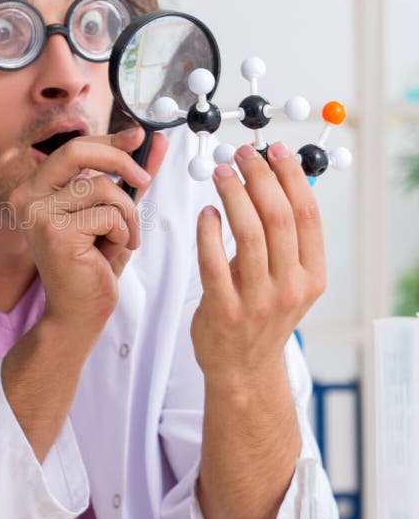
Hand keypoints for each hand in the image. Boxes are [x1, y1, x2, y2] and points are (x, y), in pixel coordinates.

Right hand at [8, 126, 167, 343]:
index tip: (139, 134)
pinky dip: (122, 233)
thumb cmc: (93, 264)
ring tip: (123, 238)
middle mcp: (27, 196)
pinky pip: (108, 214)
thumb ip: (130, 178)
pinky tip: (110, 253)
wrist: (79, 313)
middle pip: (78, 151)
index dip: (109, 139)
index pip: (73, 148)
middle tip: (143, 181)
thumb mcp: (115, 212)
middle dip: (119, 159)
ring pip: (102, 186)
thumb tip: (155, 141)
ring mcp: (38, 214)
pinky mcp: (55, 233)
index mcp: (34, 188)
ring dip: (126, 214)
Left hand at [191, 141, 325, 386]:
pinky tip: (206, 213)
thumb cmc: (262, 314)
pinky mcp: (223, 310)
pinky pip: (213, 262)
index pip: (307, 215)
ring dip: (233, 196)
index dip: (291, 177)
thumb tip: (273, 181)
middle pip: (278, 218)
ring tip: (222, 173)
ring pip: (248, 235)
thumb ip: (286, 240)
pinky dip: (208, 231)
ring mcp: (257, 301)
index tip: (275, 150)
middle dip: (259, 177)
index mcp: (312, 276)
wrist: (243, 367)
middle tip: (242, 154)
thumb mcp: (290, 281)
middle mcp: (290, 288)